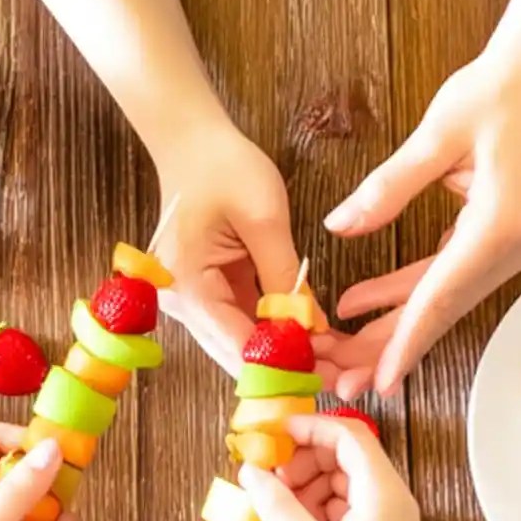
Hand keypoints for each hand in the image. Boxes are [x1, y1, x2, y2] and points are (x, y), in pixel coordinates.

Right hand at [155, 122, 332, 380]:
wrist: (191, 140)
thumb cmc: (223, 168)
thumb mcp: (264, 219)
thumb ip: (286, 278)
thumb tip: (310, 329)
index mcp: (187, 287)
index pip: (237, 345)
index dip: (282, 368)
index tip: (323, 379)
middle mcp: (181, 303)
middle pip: (237, 353)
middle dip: (287, 369)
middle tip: (338, 379)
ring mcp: (192, 299)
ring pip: (242, 342)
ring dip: (285, 353)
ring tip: (334, 364)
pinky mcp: (208, 290)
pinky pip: (244, 320)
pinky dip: (276, 331)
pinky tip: (314, 340)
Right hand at [239, 416, 455, 520]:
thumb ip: (278, 508)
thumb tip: (250, 471)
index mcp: (383, 493)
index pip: (348, 435)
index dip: (309, 428)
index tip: (272, 436)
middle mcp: (391, 499)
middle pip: (344, 455)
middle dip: (303, 461)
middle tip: (270, 481)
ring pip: (342, 482)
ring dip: (307, 487)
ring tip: (279, 510)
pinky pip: (345, 508)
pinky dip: (318, 510)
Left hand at [323, 49, 520, 398]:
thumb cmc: (495, 93)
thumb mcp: (435, 135)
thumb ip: (386, 188)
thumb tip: (340, 226)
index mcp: (501, 225)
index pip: (442, 296)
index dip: (405, 341)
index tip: (379, 377)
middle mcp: (512, 246)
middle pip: (441, 310)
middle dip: (390, 346)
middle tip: (343, 380)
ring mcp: (509, 245)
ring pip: (442, 299)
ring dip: (394, 323)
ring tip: (343, 350)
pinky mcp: (498, 237)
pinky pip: (446, 275)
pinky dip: (407, 291)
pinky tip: (365, 301)